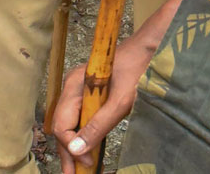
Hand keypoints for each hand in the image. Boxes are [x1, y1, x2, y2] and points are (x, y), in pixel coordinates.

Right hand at [53, 40, 146, 173]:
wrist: (147, 48)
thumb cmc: (136, 70)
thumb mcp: (120, 102)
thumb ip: (98, 126)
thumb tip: (75, 150)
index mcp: (74, 85)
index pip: (61, 124)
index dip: (71, 147)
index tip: (87, 164)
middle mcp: (71, 87)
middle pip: (62, 125)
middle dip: (68, 152)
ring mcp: (78, 89)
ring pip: (69, 122)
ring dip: (75, 145)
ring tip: (80, 168)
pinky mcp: (88, 92)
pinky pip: (79, 116)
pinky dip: (83, 134)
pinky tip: (89, 149)